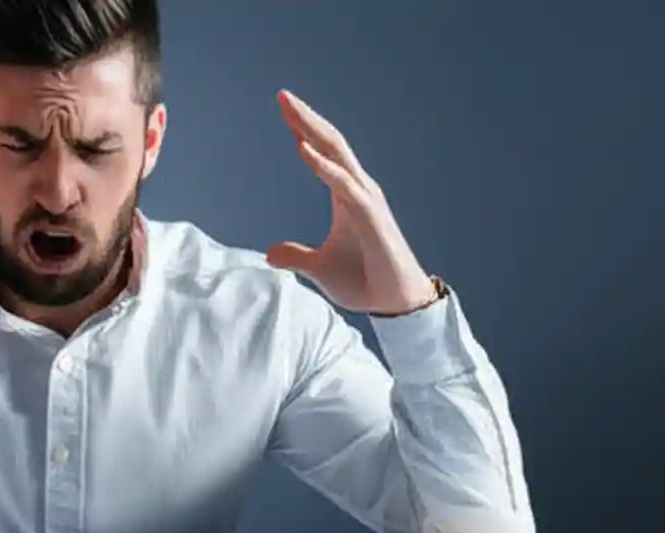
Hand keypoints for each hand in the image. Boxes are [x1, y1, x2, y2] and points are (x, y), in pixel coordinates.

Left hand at [266, 89, 436, 315]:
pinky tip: (302, 149)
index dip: (304, 131)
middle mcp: (358, 190)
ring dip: (312, 130)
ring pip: (338, 155)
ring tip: (290, 110)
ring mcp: (366, 200)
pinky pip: (343, 184)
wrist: (394, 304)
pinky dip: (322, 166)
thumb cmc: (364, 282)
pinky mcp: (370, 216)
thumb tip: (270, 253)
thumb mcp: (318, 269)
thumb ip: (296, 257)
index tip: (284, 111)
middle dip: (306, 118)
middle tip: (282, 95)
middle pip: (331, 143)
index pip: (323, 153)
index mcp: (347, 196)